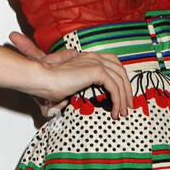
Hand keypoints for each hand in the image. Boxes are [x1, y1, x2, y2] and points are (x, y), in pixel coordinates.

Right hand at [9, 30, 133, 118]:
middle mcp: (93, 57)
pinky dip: (117, 100)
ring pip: (120, 80)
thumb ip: (73, 88)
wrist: (41, 79)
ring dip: (124, 98)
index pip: (112, 65)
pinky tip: (115, 111)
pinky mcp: (96, 70)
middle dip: (127, 90)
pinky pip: (114, 87)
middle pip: (120, 71)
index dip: (120, 81)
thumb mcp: (65, 86)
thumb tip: (64, 102)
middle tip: (128, 107)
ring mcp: (95, 62)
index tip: (121, 97)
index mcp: (88, 57)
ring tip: (123, 113)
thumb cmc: (47, 84)